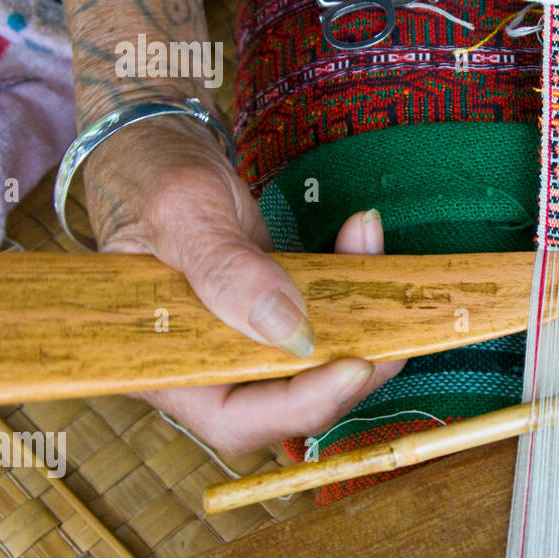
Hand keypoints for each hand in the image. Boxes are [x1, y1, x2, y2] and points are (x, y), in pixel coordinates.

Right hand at [48, 0, 401, 453]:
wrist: (150, 140)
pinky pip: (329, 312)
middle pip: (302, 398)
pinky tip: (365, 230)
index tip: (370, 348)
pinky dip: (359, 281)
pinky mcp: (274, 309)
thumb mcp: (180, 216)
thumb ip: (231, 275)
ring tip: (383, 250)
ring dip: (369, 313)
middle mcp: (213, 367)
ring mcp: (247, 342)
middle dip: (363, 356)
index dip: (317, 399)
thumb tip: (297, 331)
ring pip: (324, 357)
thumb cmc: (147, 176)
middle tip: (411, 309)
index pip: (252, 417)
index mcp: (171, 366)